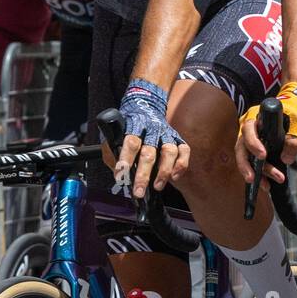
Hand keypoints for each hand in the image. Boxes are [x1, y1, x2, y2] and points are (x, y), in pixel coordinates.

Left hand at [115, 79, 188, 196]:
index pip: (131, 142)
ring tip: (157, 186)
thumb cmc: (128, 126)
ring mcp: (166, 133)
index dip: (126, 159)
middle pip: (149, 151)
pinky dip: (181, 165)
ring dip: (164, 171)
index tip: (121, 175)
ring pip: (169, 151)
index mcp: (134, 125)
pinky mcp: (177, 138)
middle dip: (144, 174)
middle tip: (139, 192)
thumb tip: (117, 173)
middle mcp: (152, 129)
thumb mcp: (114, 133)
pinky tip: (175, 177)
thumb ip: (112, 151)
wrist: (146, 105)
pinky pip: (184, 150)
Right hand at [235, 81, 296, 184]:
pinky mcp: (256, 148)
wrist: (295, 106)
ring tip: (266, 185)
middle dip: (247, 165)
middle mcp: (249, 128)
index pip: (249, 129)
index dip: (253, 143)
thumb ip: (293, 140)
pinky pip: (253, 161)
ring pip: (247, 157)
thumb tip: (286, 159)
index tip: (263, 155)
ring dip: (256, 172)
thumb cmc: (295, 110)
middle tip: (254, 178)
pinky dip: (259, 173)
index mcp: (256, 116)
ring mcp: (251, 138)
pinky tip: (266, 183)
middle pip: (242, 147)